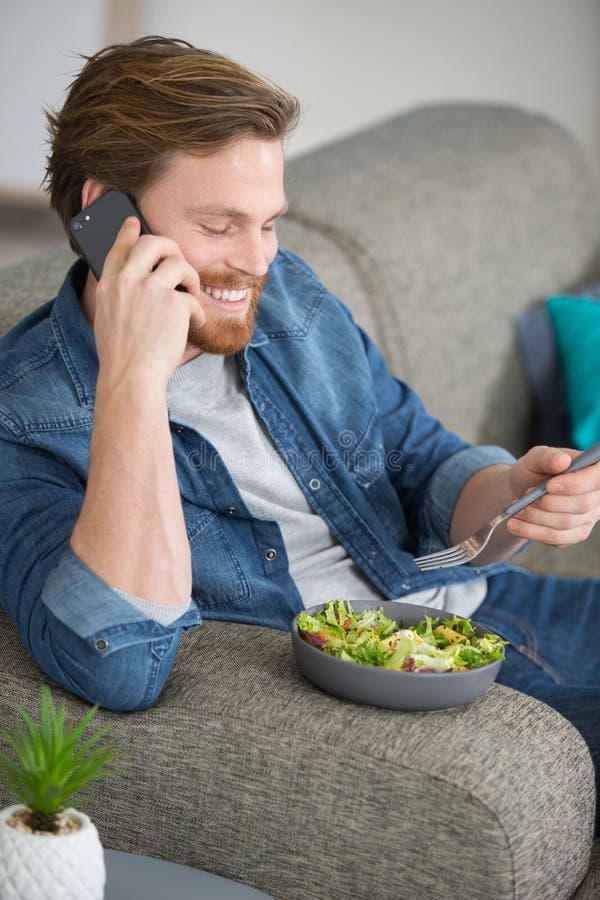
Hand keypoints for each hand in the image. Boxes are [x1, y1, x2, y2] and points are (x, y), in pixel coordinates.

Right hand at [92, 217, 205, 385]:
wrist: (131, 378)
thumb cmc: (123, 359)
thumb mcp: (108, 321)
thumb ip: (121, 298)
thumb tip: (144, 285)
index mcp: (108, 287)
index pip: (118, 248)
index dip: (128, 233)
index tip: (134, 224)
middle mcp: (127, 282)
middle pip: (152, 243)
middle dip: (171, 246)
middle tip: (179, 260)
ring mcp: (150, 289)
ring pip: (178, 263)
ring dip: (190, 278)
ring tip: (191, 295)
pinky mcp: (173, 302)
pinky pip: (193, 297)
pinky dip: (198, 313)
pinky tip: (196, 325)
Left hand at [507, 445, 599, 546]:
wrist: (523, 491)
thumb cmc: (534, 471)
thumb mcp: (535, 458)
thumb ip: (547, 456)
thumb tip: (562, 461)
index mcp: (593, 470)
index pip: (598, 478)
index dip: (576, 484)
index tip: (549, 486)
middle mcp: (597, 495)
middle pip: (582, 504)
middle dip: (549, 502)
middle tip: (526, 495)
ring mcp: (590, 517)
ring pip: (567, 523)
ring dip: (537, 517)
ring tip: (517, 510)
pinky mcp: (576, 534)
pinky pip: (557, 538)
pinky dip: (532, 532)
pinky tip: (515, 525)